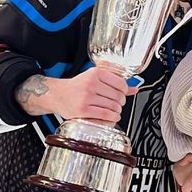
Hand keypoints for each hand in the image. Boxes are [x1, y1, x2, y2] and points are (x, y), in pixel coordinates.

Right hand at [16, 67, 133, 122]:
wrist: (57, 95)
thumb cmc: (76, 86)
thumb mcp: (95, 78)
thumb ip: (115, 82)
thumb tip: (135, 88)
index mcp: (95, 73)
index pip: (121, 84)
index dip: (125, 91)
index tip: (122, 94)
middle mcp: (91, 84)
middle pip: (118, 97)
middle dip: (120, 102)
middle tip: (116, 104)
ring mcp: (87, 98)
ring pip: (113, 107)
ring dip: (117, 111)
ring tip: (113, 111)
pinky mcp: (83, 110)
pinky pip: (106, 115)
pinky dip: (113, 118)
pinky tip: (111, 117)